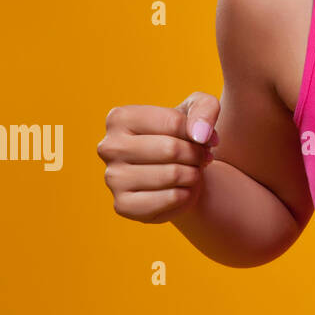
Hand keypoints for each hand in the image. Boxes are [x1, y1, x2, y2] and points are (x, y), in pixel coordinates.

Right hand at [97, 91, 220, 224]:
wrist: (179, 170)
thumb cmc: (185, 134)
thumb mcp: (200, 108)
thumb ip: (205, 108)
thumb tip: (200, 134)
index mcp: (120, 118)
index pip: (174, 122)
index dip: (198, 131)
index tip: (202, 137)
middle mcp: (109, 147)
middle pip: (170, 149)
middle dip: (196, 154)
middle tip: (201, 157)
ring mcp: (112, 178)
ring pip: (171, 175)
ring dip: (193, 174)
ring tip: (192, 171)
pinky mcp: (123, 205)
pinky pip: (170, 199)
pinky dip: (186, 195)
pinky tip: (182, 189)